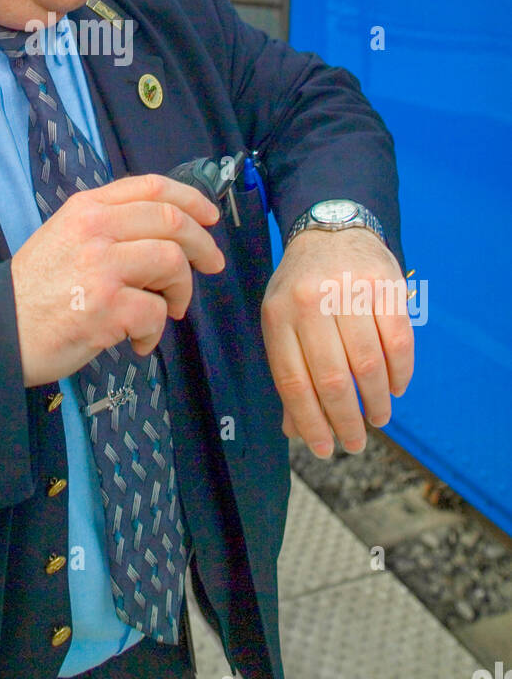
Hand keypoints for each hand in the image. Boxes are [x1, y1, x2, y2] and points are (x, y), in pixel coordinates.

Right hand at [11, 173, 224, 386]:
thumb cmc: (35, 288)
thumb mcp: (65, 236)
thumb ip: (108, 226)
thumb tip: (166, 235)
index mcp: (87, 208)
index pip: (151, 187)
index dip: (190, 199)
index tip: (209, 217)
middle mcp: (95, 229)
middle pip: (172, 220)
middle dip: (202, 244)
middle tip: (211, 265)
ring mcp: (101, 267)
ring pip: (172, 261)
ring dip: (181, 290)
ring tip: (168, 310)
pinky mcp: (106, 307)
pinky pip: (155, 312)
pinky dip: (155, 332)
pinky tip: (138, 341)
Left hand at [261, 228, 413, 456]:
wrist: (331, 229)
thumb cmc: (302, 286)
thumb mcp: (281, 319)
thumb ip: (288, 370)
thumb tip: (295, 429)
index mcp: (278, 316)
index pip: (293, 381)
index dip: (310, 421)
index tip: (325, 448)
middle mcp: (311, 303)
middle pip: (332, 377)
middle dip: (346, 420)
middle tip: (356, 443)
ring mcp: (348, 292)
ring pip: (367, 364)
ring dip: (375, 401)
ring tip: (378, 418)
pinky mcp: (383, 286)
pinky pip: (397, 341)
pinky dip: (400, 372)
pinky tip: (396, 388)